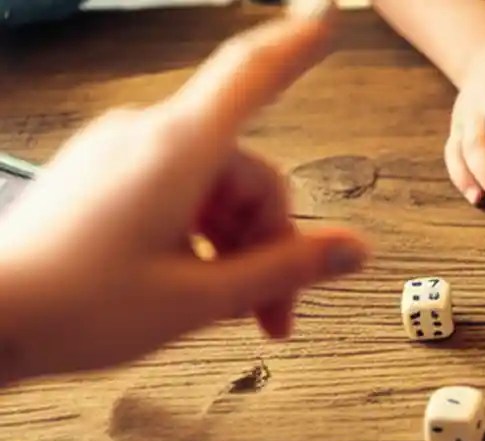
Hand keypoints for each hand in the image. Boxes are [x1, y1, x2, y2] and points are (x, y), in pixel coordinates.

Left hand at [0, 0, 367, 383]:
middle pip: (247, 169)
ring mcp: (119, 153)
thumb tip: (352, 250)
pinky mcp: (101, 174)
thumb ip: (285, 269)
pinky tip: (194, 284)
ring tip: (233, 309)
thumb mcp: (201, 298)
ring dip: (237, 245)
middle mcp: (146, 137)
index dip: (297, 46)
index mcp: (177, 151)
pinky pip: (176, 191)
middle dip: (270, 239)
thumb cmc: (74, 307)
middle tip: (273, 310)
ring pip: (214, 187)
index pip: (251, 74)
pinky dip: (200, 234)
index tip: (328, 22)